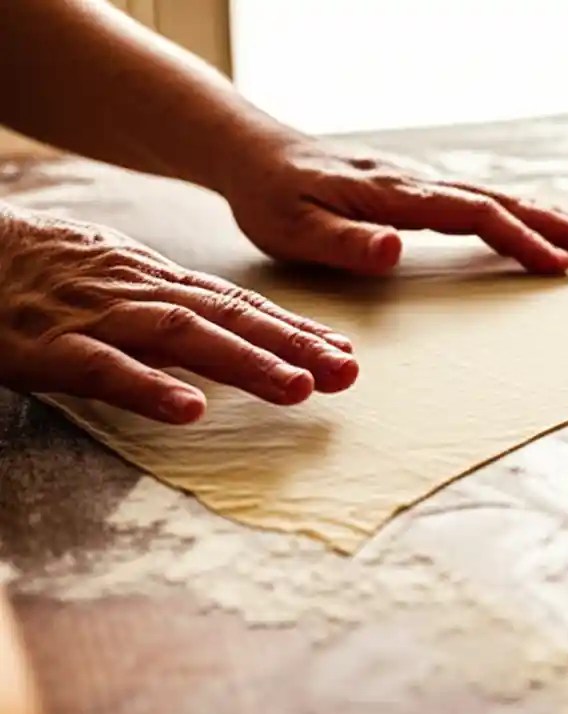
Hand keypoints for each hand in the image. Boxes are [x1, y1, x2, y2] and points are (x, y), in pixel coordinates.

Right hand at [0, 203, 358, 423]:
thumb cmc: (43, 271)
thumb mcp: (119, 278)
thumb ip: (175, 306)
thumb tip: (238, 333)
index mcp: (158, 281)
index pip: (240, 305)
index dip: (294, 329)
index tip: (344, 352)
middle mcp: (140, 293)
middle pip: (228, 317)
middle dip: (292, 345)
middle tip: (346, 372)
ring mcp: (97, 317)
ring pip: (182, 337)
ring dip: (244, 362)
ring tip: (297, 388)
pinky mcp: (50, 347)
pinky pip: (104, 368)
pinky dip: (148, 388)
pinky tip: (190, 410)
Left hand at [220, 139, 567, 275]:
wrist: (253, 153)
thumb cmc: (271, 198)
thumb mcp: (294, 228)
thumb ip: (346, 241)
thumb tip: (399, 248)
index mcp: (396, 194)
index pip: (472, 215)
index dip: (518, 239)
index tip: (556, 265)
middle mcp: (417, 182)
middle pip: (501, 200)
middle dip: (556, 224)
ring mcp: (420, 183)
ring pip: (497, 196)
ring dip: (548, 215)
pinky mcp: (416, 188)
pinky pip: (481, 197)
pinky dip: (520, 208)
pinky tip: (537, 217)